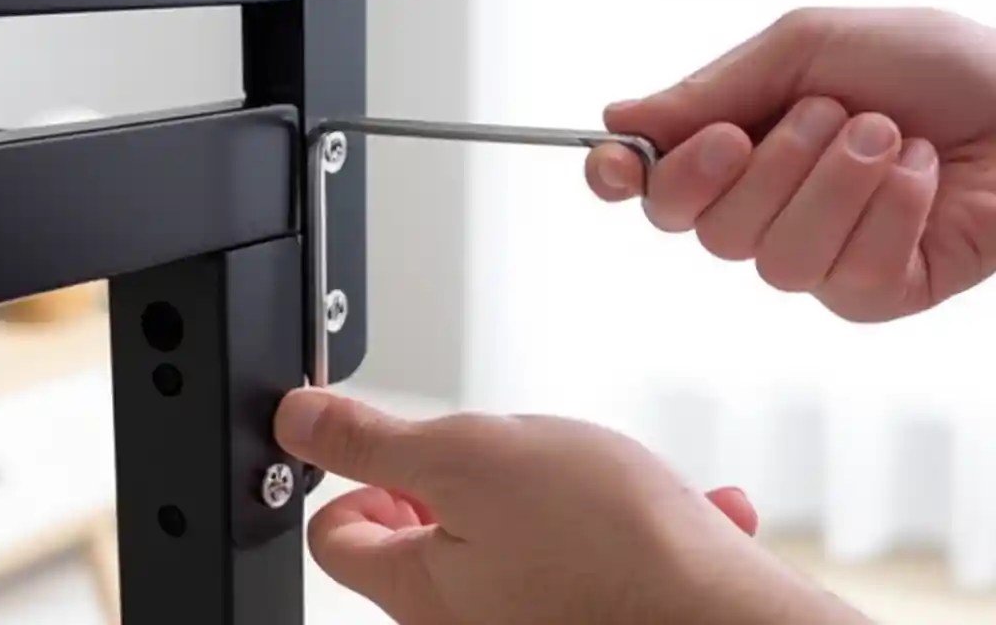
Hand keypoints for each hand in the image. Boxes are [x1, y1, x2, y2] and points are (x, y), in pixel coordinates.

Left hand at [275, 389, 868, 623]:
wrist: (728, 620)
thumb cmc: (611, 548)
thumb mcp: (469, 458)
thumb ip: (374, 441)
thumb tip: (297, 419)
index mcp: (419, 585)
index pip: (338, 537)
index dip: (357, 481)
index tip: (399, 455)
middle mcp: (468, 620)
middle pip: (430, 538)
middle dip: (474, 479)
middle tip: (516, 460)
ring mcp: (534, 621)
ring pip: (521, 541)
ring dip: (562, 494)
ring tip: (604, 482)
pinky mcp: (597, 617)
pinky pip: (598, 564)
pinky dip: (629, 528)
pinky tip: (679, 509)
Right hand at [585, 7, 995, 321]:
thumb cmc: (931, 66)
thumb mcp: (810, 47)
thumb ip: (713, 88)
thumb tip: (620, 119)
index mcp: (739, 150)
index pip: (652, 186)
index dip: (621, 179)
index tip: (615, 164)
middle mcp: (765, 211)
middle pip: (701, 228)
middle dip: (765, 165)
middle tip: (820, 115)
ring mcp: (817, 259)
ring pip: (772, 258)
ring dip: (838, 181)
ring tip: (889, 136)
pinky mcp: (872, 294)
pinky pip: (846, 274)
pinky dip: (891, 210)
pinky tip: (920, 176)